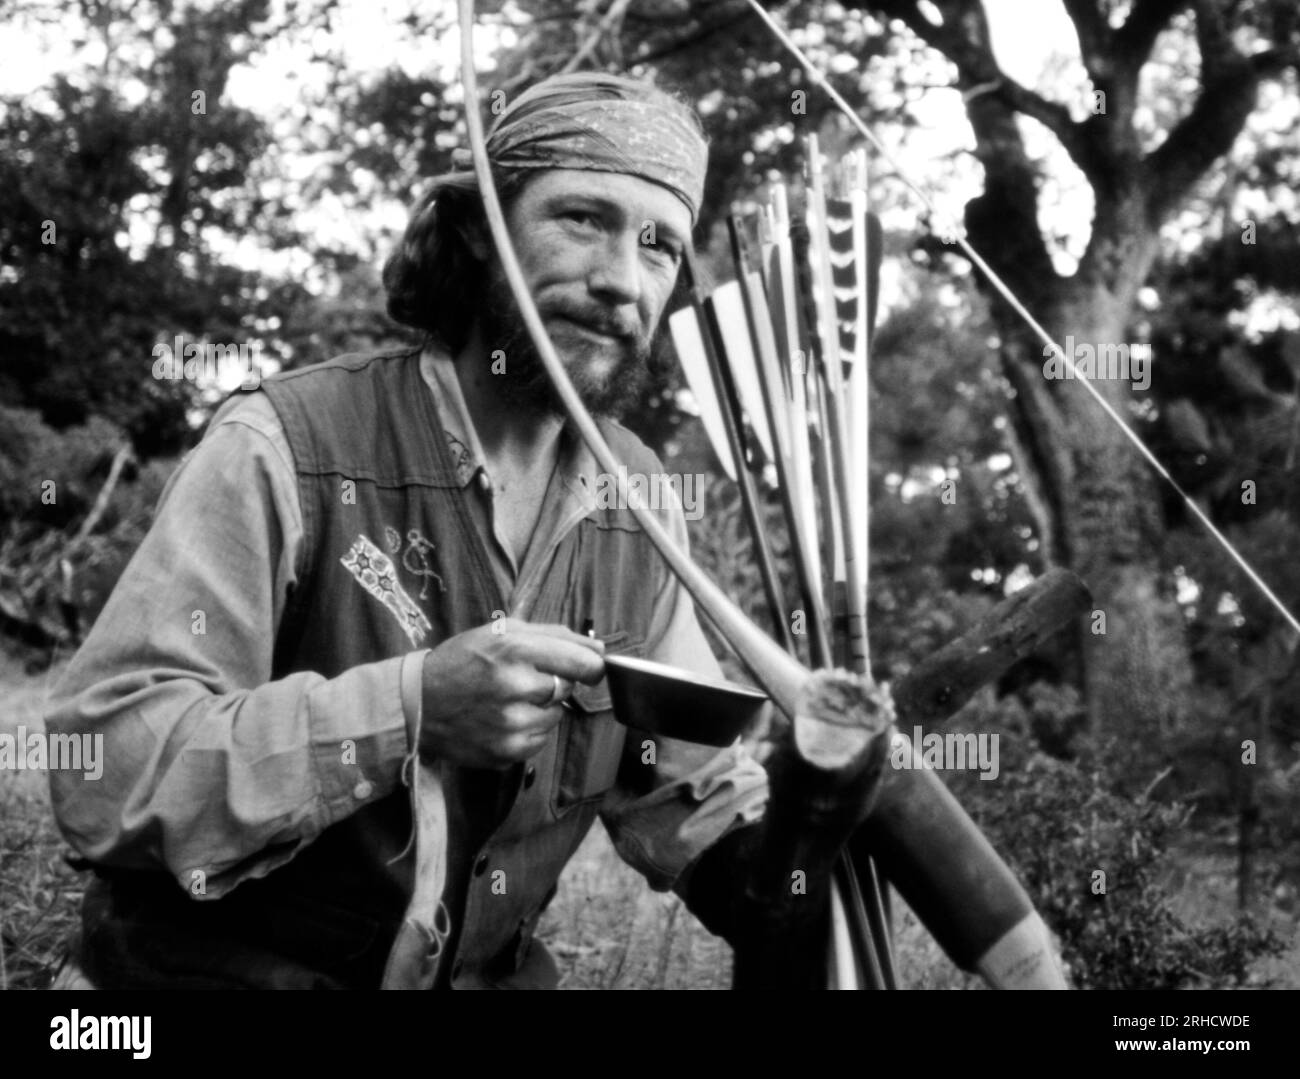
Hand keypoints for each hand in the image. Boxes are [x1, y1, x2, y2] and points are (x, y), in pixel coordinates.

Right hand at [419, 619, 605, 768]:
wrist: (416, 703)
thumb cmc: (462, 661)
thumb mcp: (500, 632)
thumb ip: (553, 635)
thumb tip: (598, 649)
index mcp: (514, 649)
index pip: (583, 662)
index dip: (591, 664)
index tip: (589, 666)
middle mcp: (515, 686)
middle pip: (568, 687)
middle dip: (553, 681)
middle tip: (522, 678)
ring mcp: (511, 724)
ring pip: (556, 715)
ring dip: (540, 707)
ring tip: (506, 699)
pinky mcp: (507, 751)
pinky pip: (540, 739)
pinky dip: (528, 729)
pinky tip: (501, 719)